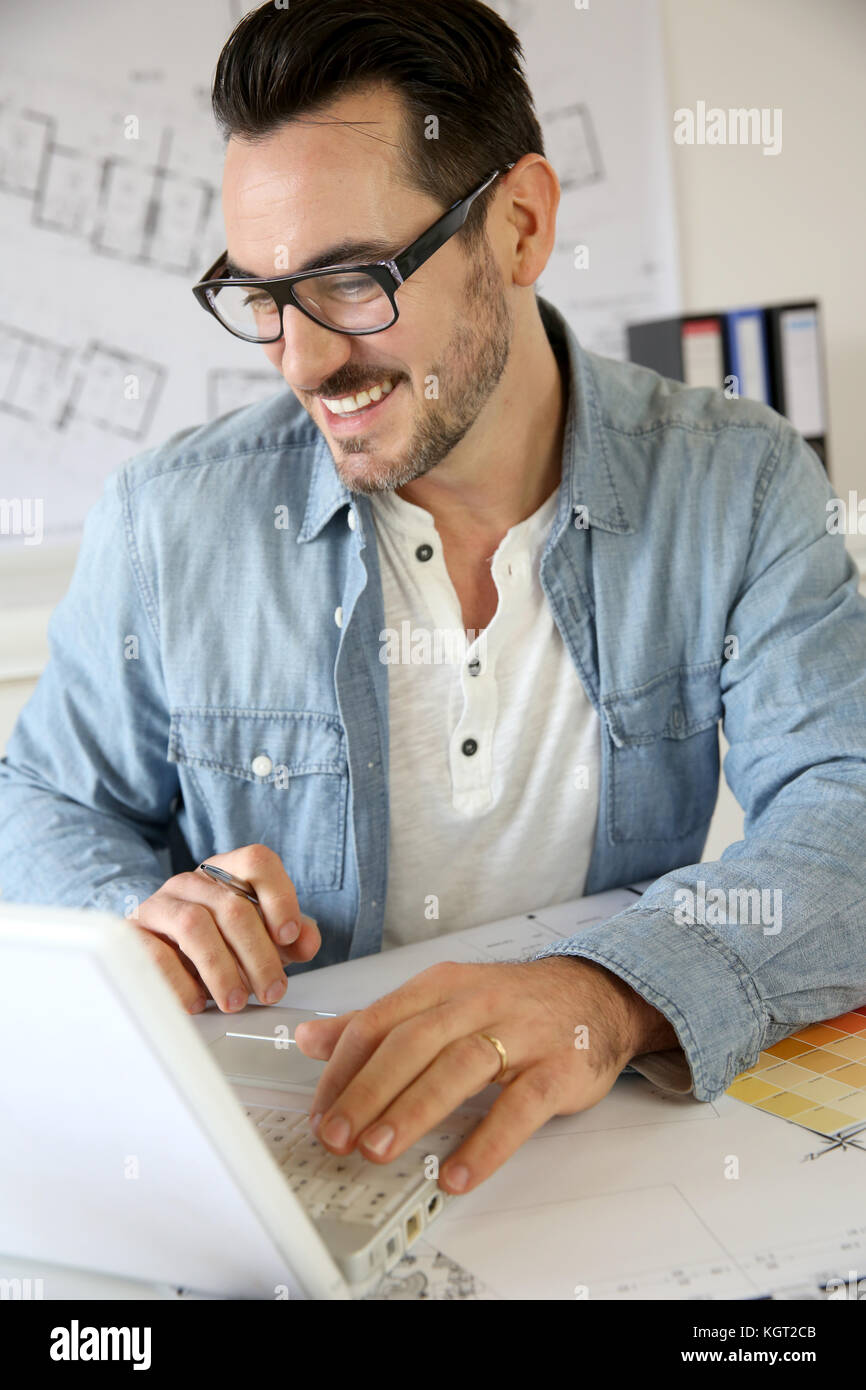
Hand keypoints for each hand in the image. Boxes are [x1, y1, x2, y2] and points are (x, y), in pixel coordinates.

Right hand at [134, 844, 320, 1013]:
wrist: (160, 949)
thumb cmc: (219, 941)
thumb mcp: (263, 937)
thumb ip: (292, 937)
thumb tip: (308, 941)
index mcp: (227, 871)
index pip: (257, 861)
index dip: (279, 897)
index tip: (291, 936)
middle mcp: (192, 882)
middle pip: (232, 906)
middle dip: (258, 955)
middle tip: (272, 990)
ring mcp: (160, 905)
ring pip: (194, 925)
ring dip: (222, 969)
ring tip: (236, 1001)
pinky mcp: (134, 935)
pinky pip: (157, 955)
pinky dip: (181, 983)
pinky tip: (197, 1002)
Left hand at [293, 956, 676, 1194]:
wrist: (596, 994)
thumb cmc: (512, 1003)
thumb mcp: (442, 999)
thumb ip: (377, 1022)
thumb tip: (310, 1041)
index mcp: (442, 986)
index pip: (378, 1022)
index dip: (343, 1070)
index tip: (320, 1112)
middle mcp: (477, 1002)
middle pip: (412, 1043)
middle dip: (368, 1091)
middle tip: (336, 1136)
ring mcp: (521, 1034)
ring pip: (459, 1067)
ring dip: (414, 1110)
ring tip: (379, 1150)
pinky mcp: (557, 1069)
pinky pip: (519, 1106)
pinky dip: (486, 1142)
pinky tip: (458, 1173)